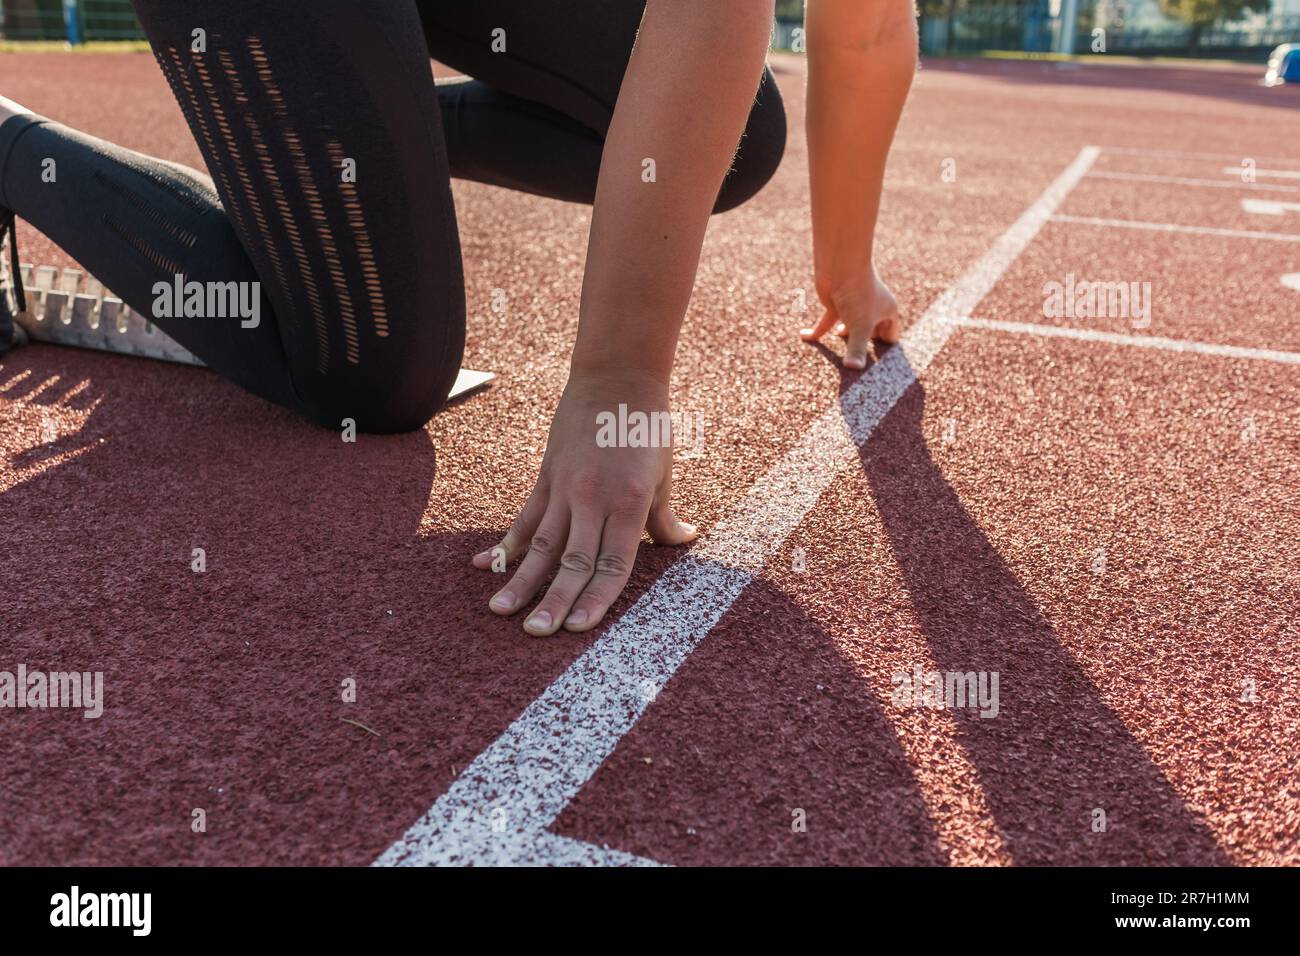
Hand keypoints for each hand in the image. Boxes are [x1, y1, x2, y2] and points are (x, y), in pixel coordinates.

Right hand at [471, 373, 696, 636]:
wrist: (617, 377)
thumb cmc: (648, 427)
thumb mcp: (665, 474)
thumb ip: (666, 518)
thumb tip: (684, 541)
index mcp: (629, 502)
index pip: (612, 563)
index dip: (597, 598)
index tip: (579, 628)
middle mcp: (594, 498)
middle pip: (571, 561)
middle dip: (553, 601)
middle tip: (535, 634)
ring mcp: (565, 488)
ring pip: (541, 544)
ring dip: (520, 580)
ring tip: (500, 611)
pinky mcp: (546, 476)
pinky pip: (525, 517)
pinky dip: (506, 543)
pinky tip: (484, 566)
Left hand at [800, 270, 901, 368]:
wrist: (838, 265)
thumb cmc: (857, 292)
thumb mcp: (859, 326)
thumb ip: (857, 350)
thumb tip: (853, 368)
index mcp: (888, 312)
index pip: (891, 337)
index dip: (885, 352)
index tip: (876, 369)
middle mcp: (872, 309)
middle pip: (871, 335)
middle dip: (864, 349)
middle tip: (857, 370)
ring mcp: (853, 307)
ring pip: (849, 330)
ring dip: (843, 341)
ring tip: (839, 360)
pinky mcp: (835, 305)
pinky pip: (827, 322)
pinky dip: (817, 331)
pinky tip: (804, 337)